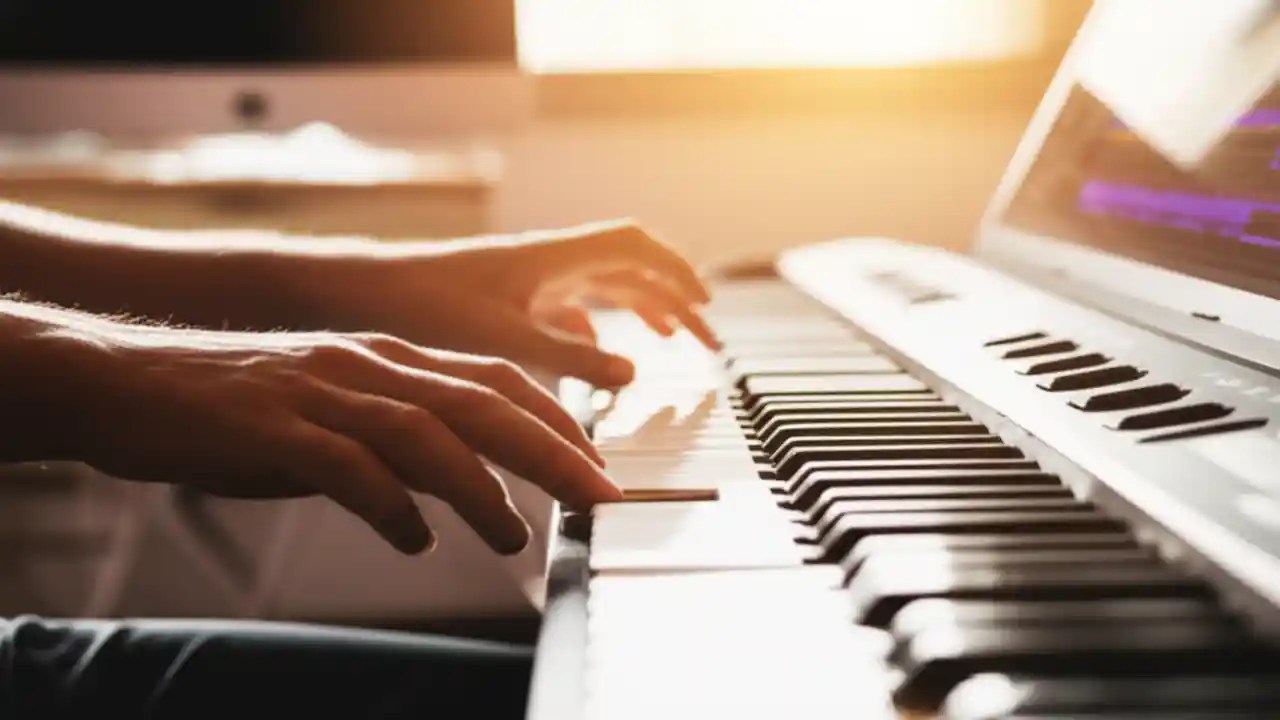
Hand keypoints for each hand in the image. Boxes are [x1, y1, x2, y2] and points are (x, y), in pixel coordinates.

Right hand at [3, 321, 620, 554]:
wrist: (135, 379)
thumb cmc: (244, 402)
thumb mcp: (337, 410)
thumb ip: (397, 441)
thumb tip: (454, 496)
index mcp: (390, 357)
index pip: (495, 382)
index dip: (556, 422)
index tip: (598, 464)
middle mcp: (367, 365)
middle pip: (481, 404)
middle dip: (551, 451)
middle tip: (599, 496)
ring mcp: (321, 393)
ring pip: (424, 434)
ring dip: (480, 489)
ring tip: (514, 535)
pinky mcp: (273, 429)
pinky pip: (345, 469)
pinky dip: (388, 505)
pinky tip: (414, 541)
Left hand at [302, 220, 719, 388]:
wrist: (361, 296)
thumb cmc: (423, 308)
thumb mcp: (504, 339)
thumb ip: (571, 358)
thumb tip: (633, 372)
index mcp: (553, 258)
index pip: (634, 247)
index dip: (676, 272)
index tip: (706, 306)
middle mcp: (547, 262)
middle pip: (628, 270)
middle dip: (672, 300)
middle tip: (704, 339)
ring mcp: (529, 280)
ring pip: (601, 286)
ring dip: (640, 310)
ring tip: (670, 339)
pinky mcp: (508, 301)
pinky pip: (569, 306)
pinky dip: (596, 327)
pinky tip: (598, 354)